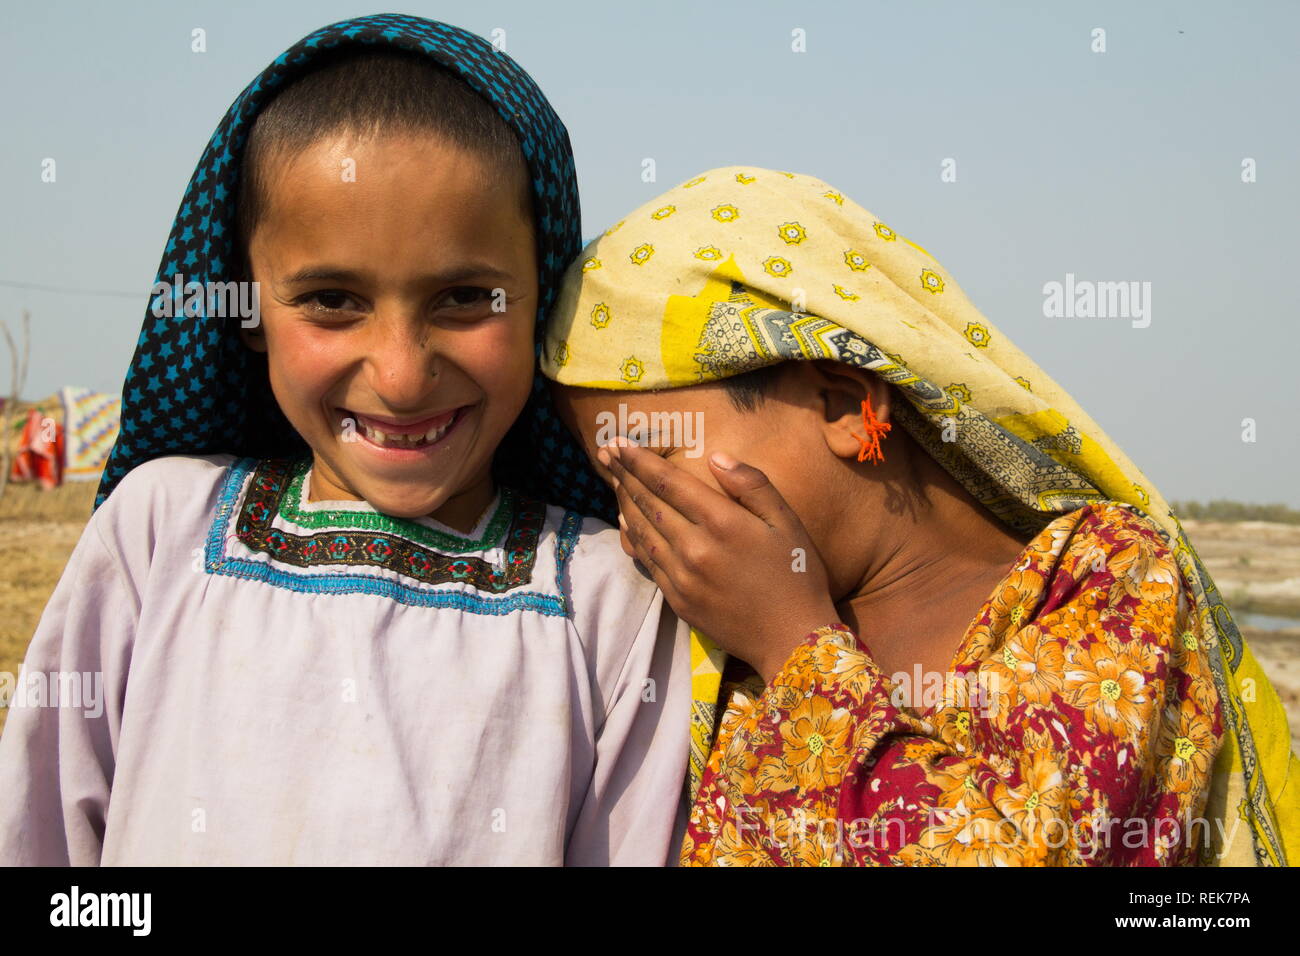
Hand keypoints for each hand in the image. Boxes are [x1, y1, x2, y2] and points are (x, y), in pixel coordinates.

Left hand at [598, 439, 841, 681]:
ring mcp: (682, 577)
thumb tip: (716, 456)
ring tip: (613, 480)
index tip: (619, 444)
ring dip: (624, 502)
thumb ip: (752, 485)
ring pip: (642, 531)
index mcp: (722, 523)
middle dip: (624, 475)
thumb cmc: (797, 575)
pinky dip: (633, 537)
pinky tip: (626, 522)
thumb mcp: (787, 522)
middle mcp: (694, 547)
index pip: (669, 483)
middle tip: (604, 453)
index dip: (640, 461)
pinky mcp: (678, 600)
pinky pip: (647, 561)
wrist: (792, 640)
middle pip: (648, 503)